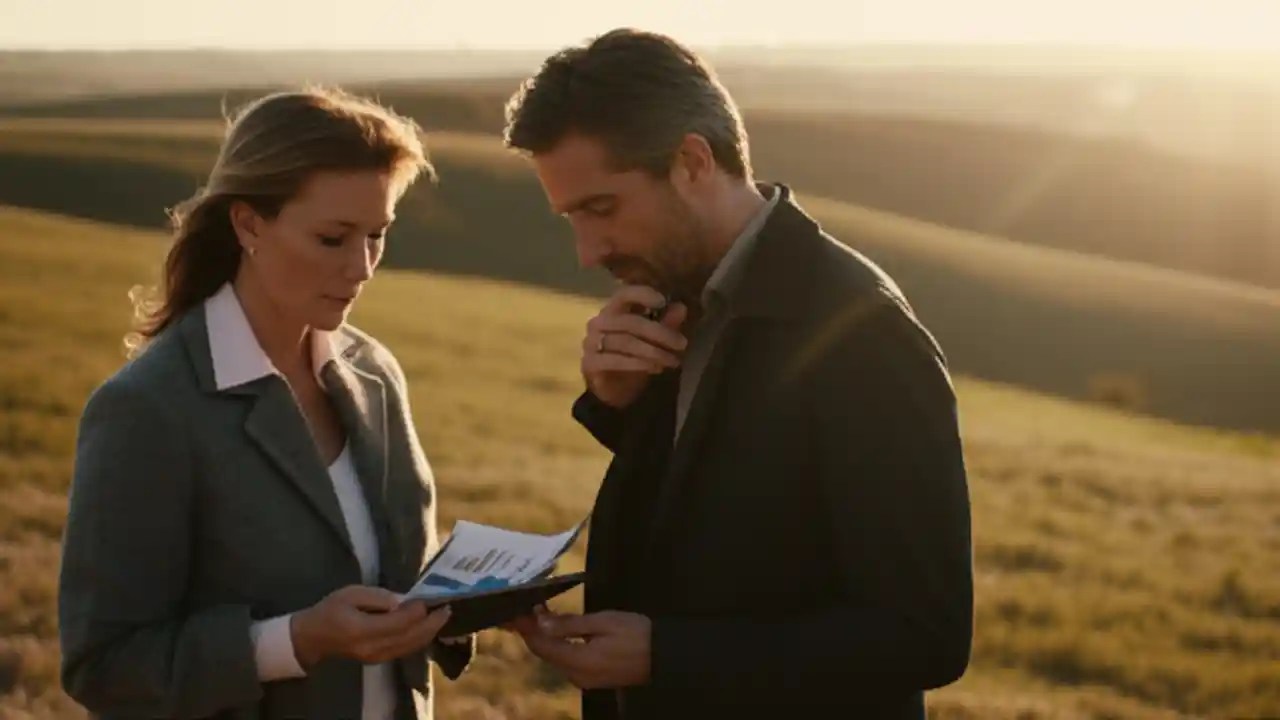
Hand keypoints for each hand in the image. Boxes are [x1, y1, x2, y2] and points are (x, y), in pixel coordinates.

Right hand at [290, 585, 451, 667]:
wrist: (315, 637)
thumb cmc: (331, 609)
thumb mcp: (351, 593)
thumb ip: (377, 596)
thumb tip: (402, 601)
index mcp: (361, 630)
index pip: (398, 623)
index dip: (417, 612)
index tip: (428, 598)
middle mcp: (372, 648)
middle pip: (410, 637)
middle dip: (431, 623)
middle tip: (446, 607)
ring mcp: (377, 657)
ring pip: (411, 646)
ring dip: (430, 632)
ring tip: (443, 615)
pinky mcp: (380, 659)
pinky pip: (406, 650)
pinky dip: (420, 639)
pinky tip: (429, 627)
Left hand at [510, 609, 651, 688]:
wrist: (665, 656)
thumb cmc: (637, 634)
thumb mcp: (604, 621)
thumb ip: (571, 624)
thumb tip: (540, 622)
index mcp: (578, 661)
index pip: (541, 645)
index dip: (526, 628)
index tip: (516, 609)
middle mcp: (576, 675)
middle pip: (546, 652)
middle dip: (535, 630)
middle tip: (528, 605)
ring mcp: (585, 679)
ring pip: (556, 656)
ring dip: (547, 636)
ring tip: (541, 611)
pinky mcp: (593, 678)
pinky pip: (569, 659)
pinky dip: (561, 643)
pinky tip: (560, 628)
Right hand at [582, 285, 688, 409]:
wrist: (614, 389)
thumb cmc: (634, 358)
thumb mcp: (654, 340)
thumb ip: (666, 323)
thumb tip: (681, 307)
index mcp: (613, 310)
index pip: (624, 294)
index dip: (642, 294)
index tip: (662, 302)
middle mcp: (598, 322)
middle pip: (630, 322)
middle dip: (660, 333)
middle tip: (682, 344)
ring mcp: (590, 342)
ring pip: (625, 342)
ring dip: (653, 351)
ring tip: (672, 361)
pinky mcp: (589, 363)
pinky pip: (616, 360)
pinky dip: (638, 364)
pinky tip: (655, 369)